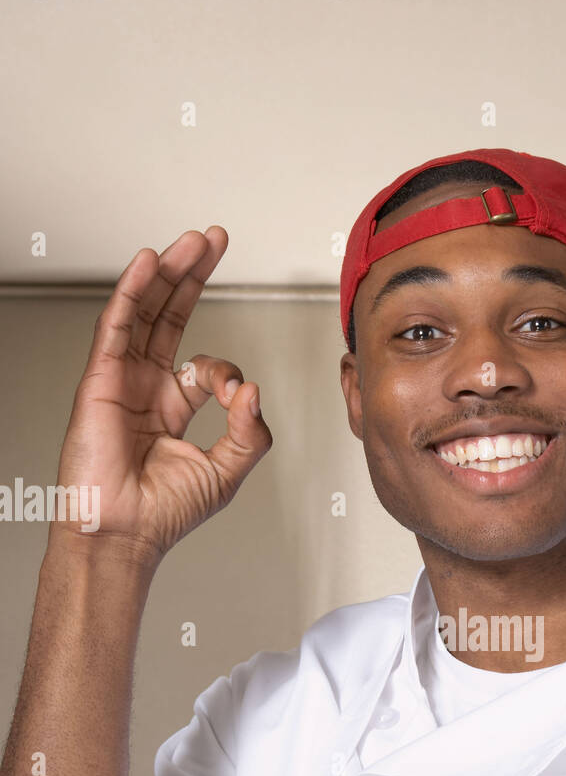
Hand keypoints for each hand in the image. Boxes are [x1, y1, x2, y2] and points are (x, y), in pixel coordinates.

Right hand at [50, 227, 271, 565]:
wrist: (124, 534)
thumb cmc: (163, 513)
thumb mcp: (226, 470)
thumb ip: (250, 432)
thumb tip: (253, 389)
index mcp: (171, 408)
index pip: (204, 367)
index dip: (226, 373)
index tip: (237, 396)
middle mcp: (145, 388)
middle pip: (170, 317)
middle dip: (193, 277)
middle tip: (214, 240)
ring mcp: (122, 380)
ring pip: (146, 312)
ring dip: (169, 272)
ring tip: (193, 241)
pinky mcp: (101, 380)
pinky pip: (117, 325)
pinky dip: (133, 291)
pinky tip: (149, 263)